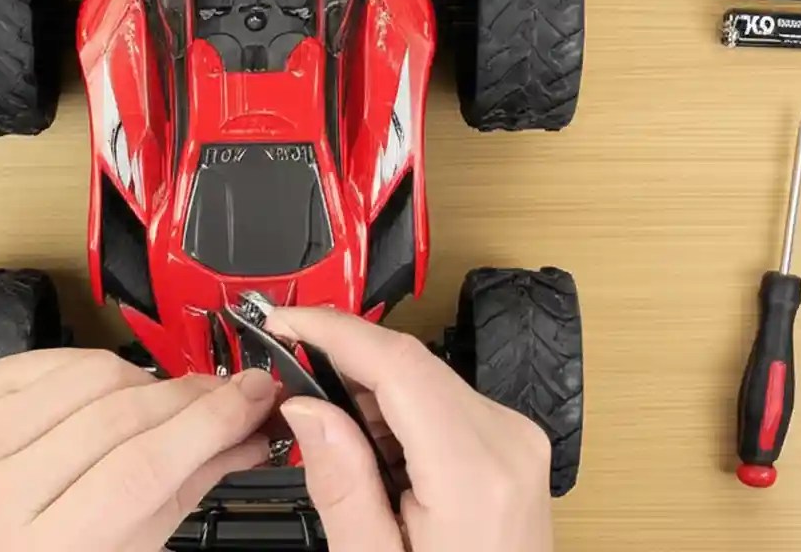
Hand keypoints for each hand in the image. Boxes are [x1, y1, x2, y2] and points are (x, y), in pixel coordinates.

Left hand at [0, 349, 276, 551]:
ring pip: (95, 376)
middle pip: (120, 418)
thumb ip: (190, 483)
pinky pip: (60, 359)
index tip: (254, 395)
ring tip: (170, 402)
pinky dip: (104, 367)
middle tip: (235, 390)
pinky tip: (118, 391)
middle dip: (192, 397)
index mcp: (43, 548)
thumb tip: (252, 428)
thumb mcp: (131, 546)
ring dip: (150, 381)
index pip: (141, 469)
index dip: (209, 423)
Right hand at [268, 307, 553, 551]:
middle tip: (286, 381)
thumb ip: (340, 481)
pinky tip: (374, 454)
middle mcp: (506, 442)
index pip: (397, 363)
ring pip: (424, 378)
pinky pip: (443, 403)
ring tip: (334, 445)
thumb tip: (306, 406)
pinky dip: (398, 413)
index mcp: (474, 472)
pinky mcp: (512, 447)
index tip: (285, 320)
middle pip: (410, 364)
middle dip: (342, 362)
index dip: (333, 329)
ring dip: (369, 392)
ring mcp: (515, 441)